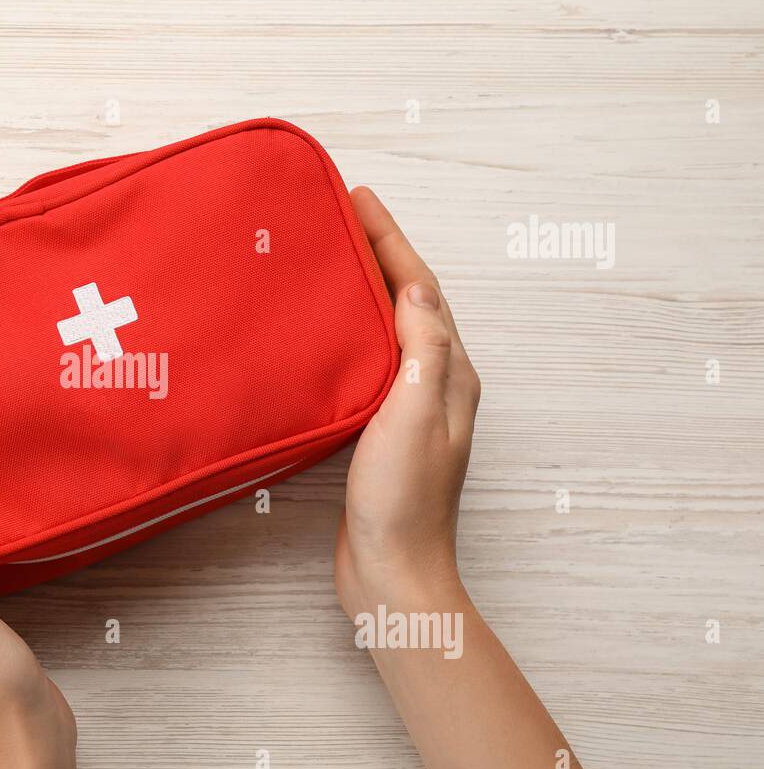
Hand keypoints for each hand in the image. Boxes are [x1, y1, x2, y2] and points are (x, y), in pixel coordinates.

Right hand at [332, 192, 603, 768]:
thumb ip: (423, 350)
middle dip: (376, 251)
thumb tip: (413, 289)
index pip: (419, 287)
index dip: (389, 238)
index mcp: (448, 373)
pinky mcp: (378, 430)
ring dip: (360, 286)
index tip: (358, 196)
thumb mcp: (417, 414)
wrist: (393, 573)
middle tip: (338, 213)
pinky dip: (345, 331)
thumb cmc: (404, 502)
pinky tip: (320, 331)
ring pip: (384, 327)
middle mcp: (433, 383)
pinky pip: (364, 361)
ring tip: (326, 255)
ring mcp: (406, 407)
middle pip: (405, 299)